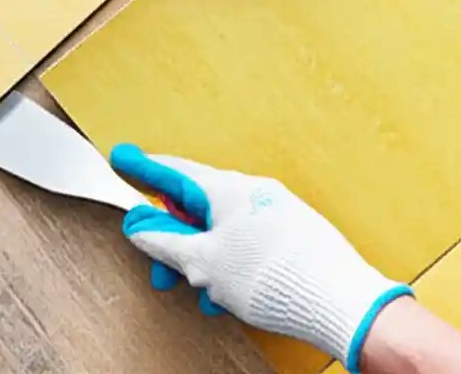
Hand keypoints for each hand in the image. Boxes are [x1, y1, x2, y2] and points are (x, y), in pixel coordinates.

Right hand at [111, 144, 409, 370]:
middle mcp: (253, 192)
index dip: (143, 169)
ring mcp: (276, 211)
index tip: (122, 158)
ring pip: (221, 229)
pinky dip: (229, 262)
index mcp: (227, 189)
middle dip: (174, 240)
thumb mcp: (201, 263)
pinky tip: (231, 292)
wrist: (339, 301)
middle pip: (196, 206)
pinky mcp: (292, 233)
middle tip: (161, 269)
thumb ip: (164, 241)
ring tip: (206, 292)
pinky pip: (246, 241)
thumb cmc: (274, 277)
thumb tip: (140, 225)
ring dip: (203, 259)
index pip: (173, 171)